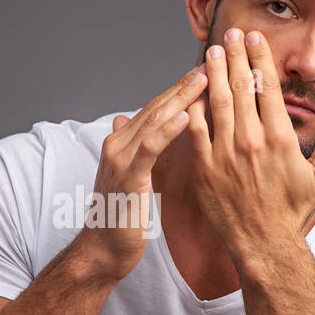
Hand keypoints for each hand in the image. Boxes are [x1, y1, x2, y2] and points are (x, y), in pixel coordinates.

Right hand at [76, 63, 208, 280]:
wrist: (102, 250)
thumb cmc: (120, 218)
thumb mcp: (129, 177)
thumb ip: (131, 148)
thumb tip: (125, 121)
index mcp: (122, 143)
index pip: (155, 108)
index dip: (179, 88)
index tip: (206, 71)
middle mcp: (118, 145)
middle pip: (156, 107)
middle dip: (184, 85)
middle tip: (212, 64)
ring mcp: (120, 160)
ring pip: (154, 120)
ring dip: (180, 98)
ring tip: (204, 79)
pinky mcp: (128, 178)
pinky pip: (150, 148)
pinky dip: (168, 130)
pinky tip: (187, 116)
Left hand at [186, 27, 314, 267]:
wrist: (264, 245)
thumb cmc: (293, 212)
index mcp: (280, 138)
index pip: (268, 87)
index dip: (260, 58)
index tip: (255, 38)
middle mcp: (252, 140)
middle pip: (240, 86)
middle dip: (234, 56)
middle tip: (230, 33)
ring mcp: (225, 154)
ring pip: (216, 102)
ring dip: (213, 74)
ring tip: (211, 52)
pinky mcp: (204, 168)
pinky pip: (195, 130)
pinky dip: (192, 108)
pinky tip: (190, 90)